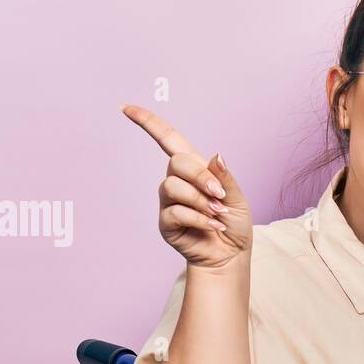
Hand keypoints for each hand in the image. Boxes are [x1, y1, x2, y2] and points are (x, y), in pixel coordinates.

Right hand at [121, 104, 252, 269]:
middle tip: (220, 196)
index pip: (168, 139)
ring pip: (174, 187)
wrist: (230, 255)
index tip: (126, 108)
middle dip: (201, 177)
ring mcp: (168, 202)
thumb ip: (225, 178)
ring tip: (218, 214)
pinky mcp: (166, 223)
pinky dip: (198, 218)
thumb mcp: (237, 197)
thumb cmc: (233, 224)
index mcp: (194, 168)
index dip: (148, 123)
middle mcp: (177, 181)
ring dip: (200, 201)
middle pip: (176, 162)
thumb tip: (217, 156)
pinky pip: (175, 212)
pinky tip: (212, 226)